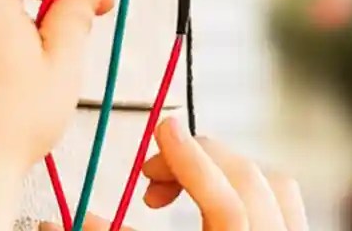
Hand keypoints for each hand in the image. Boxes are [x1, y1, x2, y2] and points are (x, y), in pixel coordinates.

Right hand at [41, 117, 308, 230]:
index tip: (162, 131)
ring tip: (178, 186)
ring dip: (226, 170)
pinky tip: (216, 199)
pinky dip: (251, 186)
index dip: (190, 161)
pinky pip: (284, 203)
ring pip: (273, 186)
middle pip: (249, 182)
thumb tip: (67, 220)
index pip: (224, 201)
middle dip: (199, 160)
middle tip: (150, 172)